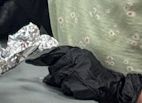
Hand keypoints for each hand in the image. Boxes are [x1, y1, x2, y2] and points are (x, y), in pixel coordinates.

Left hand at [27, 46, 141, 102]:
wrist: (112, 86)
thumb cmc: (95, 73)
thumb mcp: (82, 58)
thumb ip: (66, 57)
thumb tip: (46, 60)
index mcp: (74, 52)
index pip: (52, 52)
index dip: (40, 57)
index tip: (29, 60)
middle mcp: (73, 60)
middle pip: (53, 68)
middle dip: (56, 74)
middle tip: (66, 76)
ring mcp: (74, 73)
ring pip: (57, 79)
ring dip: (62, 82)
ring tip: (74, 82)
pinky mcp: (76, 85)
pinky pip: (64, 89)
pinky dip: (69, 90)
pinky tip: (77, 88)